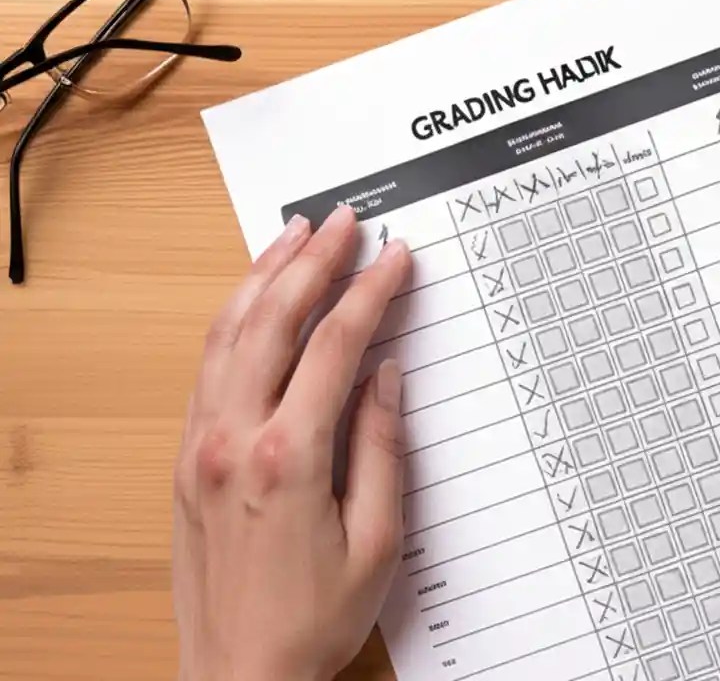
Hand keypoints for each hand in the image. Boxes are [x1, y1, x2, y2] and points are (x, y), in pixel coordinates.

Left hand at [172, 206, 411, 680]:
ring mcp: (199, 444)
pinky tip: (252, 300)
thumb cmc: (311, 620)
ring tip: (293, 236)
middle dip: (313, 261)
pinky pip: (207, 365)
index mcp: (285, 458)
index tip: (396, 257)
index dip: (370, 292)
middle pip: (272, 321)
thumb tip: (386, 376)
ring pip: (227, 333)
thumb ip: (381, 449)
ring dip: (263, 277)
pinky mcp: (186, 458)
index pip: (334, 346)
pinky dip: (232, 318)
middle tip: (344, 222)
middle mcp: (231, 439)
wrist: (239, 673)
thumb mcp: (376, 542)